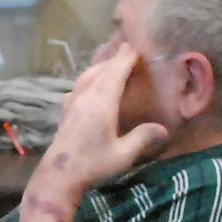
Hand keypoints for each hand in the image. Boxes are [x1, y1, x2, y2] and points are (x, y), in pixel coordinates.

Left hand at [36, 48, 169, 204]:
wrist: (59, 175)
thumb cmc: (93, 165)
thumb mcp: (123, 155)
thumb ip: (142, 138)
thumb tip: (163, 129)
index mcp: (101, 103)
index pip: (115, 72)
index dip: (126, 58)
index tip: (135, 46)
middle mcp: (86, 97)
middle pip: (101, 69)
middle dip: (115, 57)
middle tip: (127, 47)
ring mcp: (73, 102)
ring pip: (87, 75)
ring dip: (100, 65)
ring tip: (111, 61)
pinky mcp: (66, 111)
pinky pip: (79, 85)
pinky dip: (88, 77)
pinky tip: (89, 84)